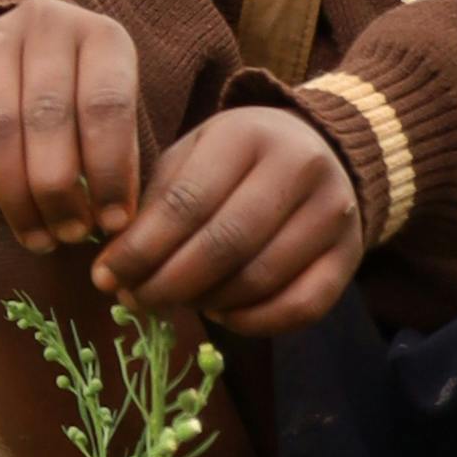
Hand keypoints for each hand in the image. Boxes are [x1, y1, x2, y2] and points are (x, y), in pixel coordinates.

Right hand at [0, 0, 147, 251]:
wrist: (32, 56)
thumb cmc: (90, 99)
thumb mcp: (121, 113)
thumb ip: (121, 158)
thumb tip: (117, 225)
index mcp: (102, 36)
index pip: (105, 103)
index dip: (110, 169)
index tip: (116, 222)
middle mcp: (47, 27)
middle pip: (48, 115)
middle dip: (61, 188)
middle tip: (75, 234)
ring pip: (1, 127)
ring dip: (23, 195)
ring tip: (46, 238)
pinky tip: (22, 223)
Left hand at [93, 105, 368, 336]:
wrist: (318, 150)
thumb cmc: (234, 161)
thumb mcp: (192, 158)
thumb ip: (155, 206)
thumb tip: (115, 271)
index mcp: (247, 134)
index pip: (186, 203)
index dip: (141, 249)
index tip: (105, 278)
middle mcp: (299, 167)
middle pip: (224, 244)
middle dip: (168, 283)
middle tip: (135, 301)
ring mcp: (333, 210)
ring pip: (261, 278)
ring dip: (207, 302)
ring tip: (175, 302)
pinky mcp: (350, 252)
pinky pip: (303, 305)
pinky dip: (255, 321)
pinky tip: (222, 313)